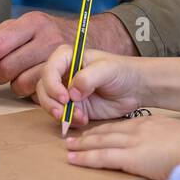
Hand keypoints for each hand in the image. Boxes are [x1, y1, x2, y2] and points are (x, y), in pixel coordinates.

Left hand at [0, 11, 135, 97]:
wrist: (102, 41)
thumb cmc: (57, 36)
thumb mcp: (32, 28)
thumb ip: (4, 34)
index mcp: (33, 22)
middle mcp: (46, 37)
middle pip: (5, 67)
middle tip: (2, 75)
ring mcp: (59, 58)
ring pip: (19, 84)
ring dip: (17, 87)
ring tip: (24, 79)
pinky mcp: (70, 78)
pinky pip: (38, 95)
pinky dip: (34, 96)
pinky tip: (40, 87)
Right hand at [34, 45, 148, 127]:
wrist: (135, 89)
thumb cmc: (122, 72)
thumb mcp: (107, 69)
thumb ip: (88, 77)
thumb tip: (72, 92)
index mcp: (68, 58)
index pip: (49, 69)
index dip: (51, 84)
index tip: (63, 97)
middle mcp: (63, 74)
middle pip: (43, 88)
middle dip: (50, 102)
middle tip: (61, 112)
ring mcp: (66, 92)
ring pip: (49, 104)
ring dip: (60, 114)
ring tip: (79, 117)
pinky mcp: (73, 108)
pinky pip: (62, 116)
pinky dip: (69, 121)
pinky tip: (84, 120)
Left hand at [65, 115, 179, 179]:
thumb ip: (170, 143)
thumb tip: (171, 152)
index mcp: (152, 124)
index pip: (123, 126)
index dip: (107, 128)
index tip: (96, 131)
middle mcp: (138, 129)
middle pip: (108, 131)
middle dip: (89, 135)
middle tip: (74, 137)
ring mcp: (133, 142)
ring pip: (100, 141)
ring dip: (82, 145)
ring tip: (69, 147)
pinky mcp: (130, 157)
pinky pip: (102, 156)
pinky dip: (85, 157)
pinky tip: (73, 159)